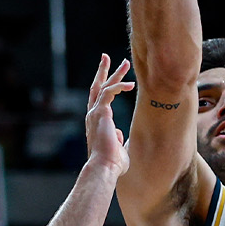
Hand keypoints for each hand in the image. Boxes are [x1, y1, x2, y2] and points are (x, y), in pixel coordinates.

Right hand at [85, 54, 131, 177]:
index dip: (105, 87)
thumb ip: (116, 141)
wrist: (104, 168)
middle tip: (106, 57)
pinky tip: (131, 84)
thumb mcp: (117, 150)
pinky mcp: (101, 112)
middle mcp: (93, 115)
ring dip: (115, 73)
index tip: (112, 79)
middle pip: (97, 87)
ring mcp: (95, 113)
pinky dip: (120, 86)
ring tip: (125, 62)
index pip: (99, 100)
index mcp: (96, 123)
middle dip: (103, 71)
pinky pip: (109, 92)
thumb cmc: (111, 164)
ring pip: (104, 86)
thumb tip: (117, 134)